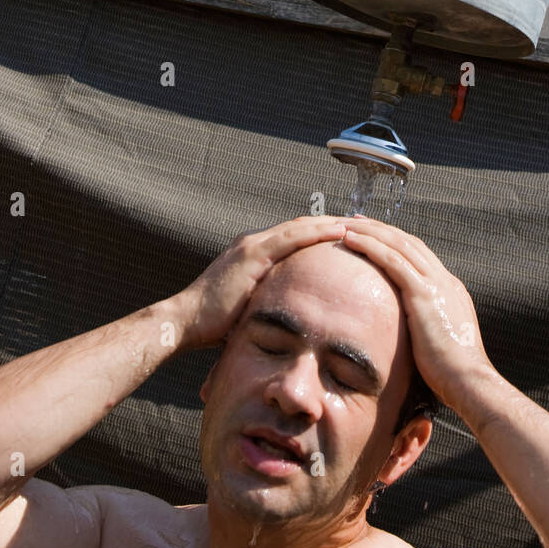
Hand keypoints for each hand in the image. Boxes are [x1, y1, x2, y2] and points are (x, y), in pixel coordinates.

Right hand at [176, 215, 346, 348]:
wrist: (185, 322)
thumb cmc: (213, 325)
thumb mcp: (250, 309)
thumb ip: (270, 303)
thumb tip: (292, 319)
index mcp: (254, 253)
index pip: (296, 236)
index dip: (323, 233)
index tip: (350, 236)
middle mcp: (253, 242)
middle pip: (303, 226)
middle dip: (333, 223)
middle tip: (364, 223)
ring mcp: (252, 245)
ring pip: (301, 226)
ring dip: (332, 222)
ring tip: (361, 222)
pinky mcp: (252, 254)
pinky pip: (292, 237)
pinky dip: (317, 231)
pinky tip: (340, 231)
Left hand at [342, 217, 493, 408]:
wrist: (469, 382)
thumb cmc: (452, 374)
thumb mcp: (439, 342)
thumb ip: (425, 328)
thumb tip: (407, 334)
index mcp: (449, 290)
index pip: (419, 255)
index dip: (395, 242)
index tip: (374, 235)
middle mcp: (444, 280)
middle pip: (408, 242)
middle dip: (380, 229)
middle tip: (355, 220)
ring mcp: (436, 284)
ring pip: (399, 244)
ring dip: (371, 231)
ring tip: (346, 224)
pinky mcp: (424, 294)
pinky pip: (393, 260)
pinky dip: (371, 246)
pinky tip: (351, 240)